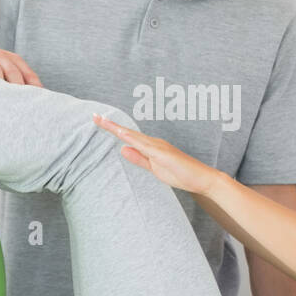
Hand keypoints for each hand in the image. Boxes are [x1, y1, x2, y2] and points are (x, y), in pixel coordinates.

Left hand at [92, 115, 220, 195]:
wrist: (202, 179)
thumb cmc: (181, 174)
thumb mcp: (154, 168)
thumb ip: (139, 159)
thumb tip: (122, 148)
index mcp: (151, 147)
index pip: (128, 137)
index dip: (113, 129)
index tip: (99, 121)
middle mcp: (154, 143)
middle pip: (127, 132)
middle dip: (110, 125)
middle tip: (93, 116)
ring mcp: (159, 147)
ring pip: (133, 136)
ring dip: (117, 128)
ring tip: (102, 121)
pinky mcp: (163, 154)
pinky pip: (144, 145)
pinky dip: (132, 138)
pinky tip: (122, 134)